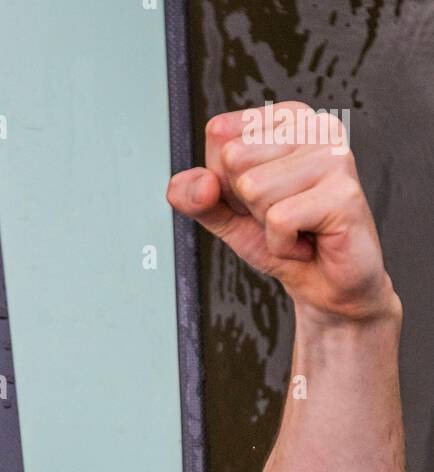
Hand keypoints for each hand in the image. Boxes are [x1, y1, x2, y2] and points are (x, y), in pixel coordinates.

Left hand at [167, 101, 399, 323]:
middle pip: (234, 159)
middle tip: (283, 216)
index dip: (225, 181)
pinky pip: (279, 221)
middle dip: (247, 204)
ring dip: (267, 226)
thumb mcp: (226, 215)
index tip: (261, 197)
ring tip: (298, 228)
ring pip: (255, 189)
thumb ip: (195, 196)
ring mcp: (333, 156)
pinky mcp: (342, 194)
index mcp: (286, 119)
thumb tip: (199, 184)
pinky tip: (307, 243)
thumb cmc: (284, 240)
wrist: (324, 285)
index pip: (219, 134)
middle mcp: (315, 127)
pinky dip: (283, 246)